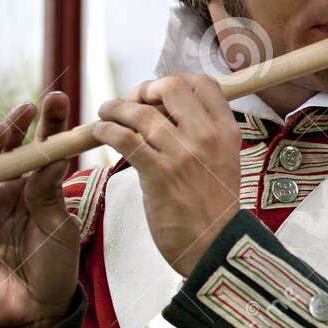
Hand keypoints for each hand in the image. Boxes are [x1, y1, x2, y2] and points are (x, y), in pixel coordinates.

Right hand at [0, 93, 80, 327]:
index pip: (47, 149)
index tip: (58, 98)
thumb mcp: (60, 227)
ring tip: (6, 127)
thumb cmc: (56, 268)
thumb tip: (52, 157)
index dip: (51, 124)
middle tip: (30, 106)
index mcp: (44, 189)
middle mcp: (17, 192)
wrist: (35, 308)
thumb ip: (50, 194)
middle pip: (14, 152)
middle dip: (19, 127)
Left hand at [94, 73, 240, 275]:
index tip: (158, 94)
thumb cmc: (214, 207)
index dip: (175, 81)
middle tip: (132, 104)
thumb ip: (204, 134)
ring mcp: (183, 154)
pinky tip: (100, 133)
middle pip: (170, 86)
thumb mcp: (225, 161)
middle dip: (144, 89)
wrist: (215, 246)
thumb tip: (169, 111)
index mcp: (227, 131)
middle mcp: (208, 136)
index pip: (203, 83)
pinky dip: (106, 130)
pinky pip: (124, 138)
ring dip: (115, 108)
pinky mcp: (159, 174)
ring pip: (140, 111)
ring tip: (105, 114)